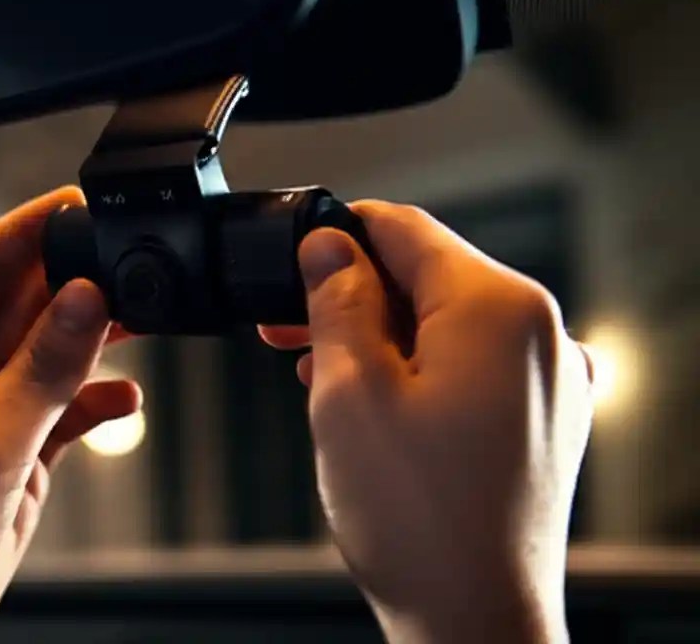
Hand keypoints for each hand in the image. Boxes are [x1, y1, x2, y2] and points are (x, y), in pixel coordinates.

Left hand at [0, 187, 137, 643]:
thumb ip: (42, 367)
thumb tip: (86, 299)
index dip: (26, 229)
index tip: (76, 204)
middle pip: (17, 305)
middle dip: (70, 281)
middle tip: (127, 260)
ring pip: (42, 357)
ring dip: (88, 340)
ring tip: (141, 317)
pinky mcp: (4, 461)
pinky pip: (55, 414)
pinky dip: (90, 402)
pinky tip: (124, 397)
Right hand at [262, 202, 593, 643]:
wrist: (474, 619)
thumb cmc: (416, 519)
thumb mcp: (348, 390)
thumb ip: (337, 301)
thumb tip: (328, 246)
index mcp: (499, 310)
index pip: (405, 229)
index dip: (335, 234)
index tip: (287, 257)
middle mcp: (542, 334)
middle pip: (427, 276)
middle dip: (350, 293)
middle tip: (282, 323)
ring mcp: (550, 380)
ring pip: (446, 322)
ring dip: (377, 333)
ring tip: (315, 366)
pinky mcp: (544, 420)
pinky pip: (472, 365)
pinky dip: (417, 368)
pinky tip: (370, 397)